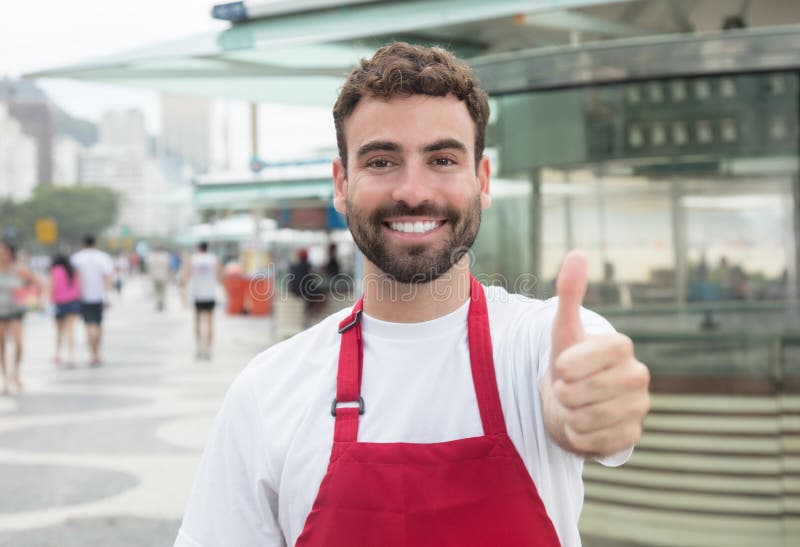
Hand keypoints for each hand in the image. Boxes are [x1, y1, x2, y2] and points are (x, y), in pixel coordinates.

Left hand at [541, 250, 649, 457]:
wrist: (571, 404)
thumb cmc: (568, 362)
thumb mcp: (563, 329)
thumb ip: (570, 292)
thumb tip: (577, 252)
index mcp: (622, 347)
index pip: (598, 354)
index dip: (571, 363)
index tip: (562, 366)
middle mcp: (638, 376)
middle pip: (587, 391)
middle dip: (565, 392)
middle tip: (565, 389)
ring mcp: (638, 408)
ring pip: (590, 417)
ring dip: (570, 414)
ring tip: (572, 406)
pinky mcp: (632, 436)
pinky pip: (596, 441)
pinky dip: (578, 436)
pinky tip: (581, 425)